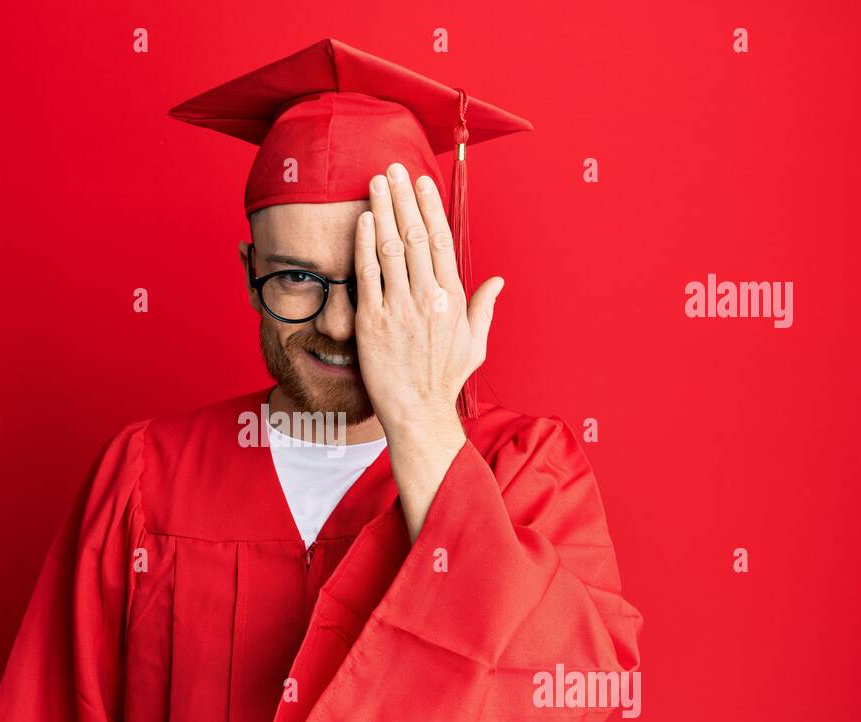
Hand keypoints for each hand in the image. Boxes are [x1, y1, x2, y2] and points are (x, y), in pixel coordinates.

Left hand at [353, 162, 504, 437]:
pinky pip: (367, 275)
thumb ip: (483, 307)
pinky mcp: (372, 322)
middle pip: (415, 236)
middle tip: (394, 168)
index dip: (430, 207)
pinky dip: (364, 245)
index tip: (422, 182)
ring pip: (391, 249)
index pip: (441, 241)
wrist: (418, 413)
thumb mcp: (474, 343)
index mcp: (452, 298)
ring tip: (376, 182)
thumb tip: (497, 281)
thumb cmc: (444, 379)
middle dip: (403, 198)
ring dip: (383, 210)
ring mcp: (398, 309)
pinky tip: (363, 220)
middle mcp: (426, 298)